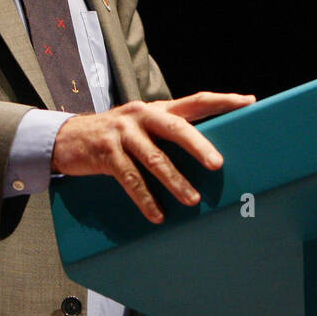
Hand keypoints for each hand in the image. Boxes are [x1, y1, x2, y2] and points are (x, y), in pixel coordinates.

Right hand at [51, 92, 255, 222]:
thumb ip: (167, 134)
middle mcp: (141, 115)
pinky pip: (130, 179)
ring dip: (174, 181)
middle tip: (217, 165)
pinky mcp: (106, 153)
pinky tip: (157, 215)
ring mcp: (122, 133)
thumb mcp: (141, 127)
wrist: (67, 138)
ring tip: (192, 200)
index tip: (249, 102)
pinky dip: (145, 199)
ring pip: (154, 158)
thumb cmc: (115, 136)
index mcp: (157, 108)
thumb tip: (206, 154)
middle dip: (198, 146)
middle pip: (175, 128)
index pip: (195, 101)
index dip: (222, 100)